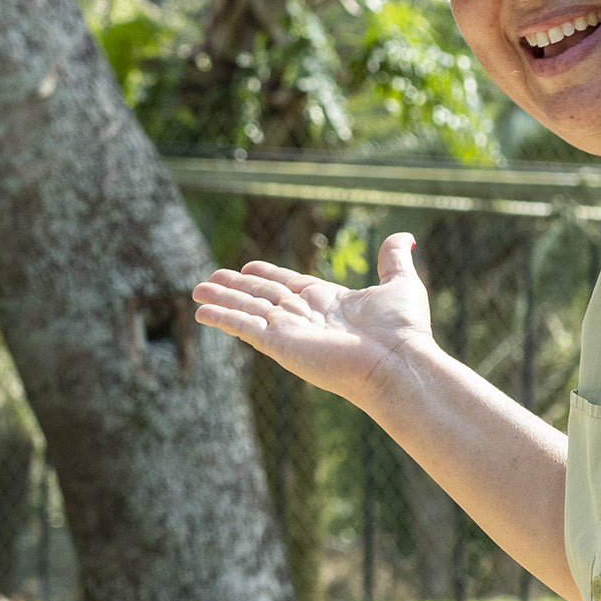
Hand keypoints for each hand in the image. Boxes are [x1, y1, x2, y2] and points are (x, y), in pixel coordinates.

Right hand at [193, 231, 435, 409]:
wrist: (397, 362)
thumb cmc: (402, 330)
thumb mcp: (401, 283)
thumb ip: (394, 259)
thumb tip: (404, 237)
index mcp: (326, 302)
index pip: (288, 284)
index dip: (266, 275)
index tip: (247, 267)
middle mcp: (304, 316)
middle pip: (260, 295)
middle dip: (235, 287)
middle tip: (210, 281)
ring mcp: (290, 331)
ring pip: (246, 309)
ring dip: (221, 300)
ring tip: (196, 292)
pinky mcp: (279, 343)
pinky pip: (243, 326)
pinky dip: (222, 318)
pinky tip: (202, 312)